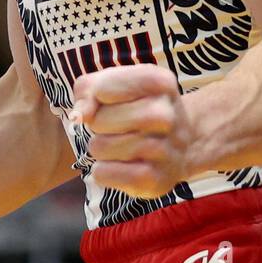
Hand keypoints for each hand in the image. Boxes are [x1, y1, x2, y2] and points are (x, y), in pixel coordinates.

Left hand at [70, 64, 193, 198]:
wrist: (182, 146)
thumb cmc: (139, 108)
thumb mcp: (117, 84)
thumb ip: (88, 88)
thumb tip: (79, 116)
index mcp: (159, 83)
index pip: (101, 90)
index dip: (96, 97)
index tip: (112, 101)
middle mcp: (166, 114)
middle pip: (98, 120)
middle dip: (99, 124)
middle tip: (120, 126)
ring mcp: (163, 149)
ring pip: (98, 147)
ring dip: (102, 148)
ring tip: (124, 145)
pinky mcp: (153, 179)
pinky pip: (102, 173)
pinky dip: (104, 171)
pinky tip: (124, 165)